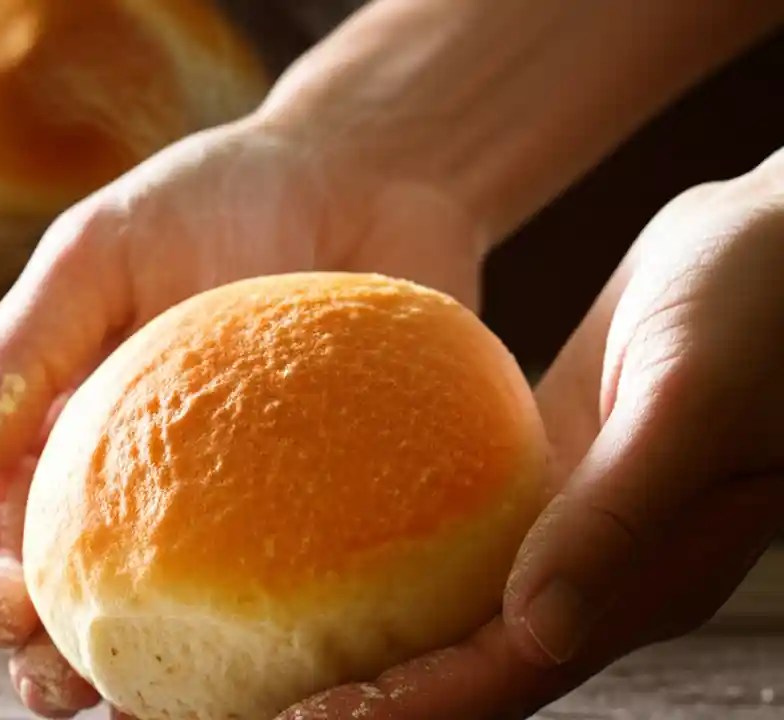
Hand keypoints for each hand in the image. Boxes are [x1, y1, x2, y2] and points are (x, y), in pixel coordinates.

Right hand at [0, 113, 484, 716]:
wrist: (362, 177)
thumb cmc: (210, 203)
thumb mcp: (94, 256)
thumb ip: (17, 357)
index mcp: (71, 449)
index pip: (8, 548)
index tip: (4, 612)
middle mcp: (150, 505)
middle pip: (89, 617)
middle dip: (59, 669)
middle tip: (69, 688)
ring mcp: (248, 525)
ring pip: (192, 641)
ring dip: (163, 691)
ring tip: (162, 711)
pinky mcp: (340, 529)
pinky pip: (313, 612)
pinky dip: (291, 657)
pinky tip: (294, 677)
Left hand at [279, 150, 783, 718]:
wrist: (783, 241)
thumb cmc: (766, 309)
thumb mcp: (691, 406)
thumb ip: (618, 517)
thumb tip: (537, 626)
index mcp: (637, 585)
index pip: (499, 676)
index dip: (403, 709)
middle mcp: (590, 574)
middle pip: (458, 661)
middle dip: (360, 688)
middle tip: (243, 691)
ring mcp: (560, 524)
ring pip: (447, 603)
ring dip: (361, 626)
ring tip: (256, 628)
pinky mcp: (537, 469)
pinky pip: (450, 524)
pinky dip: (385, 542)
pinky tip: (312, 528)